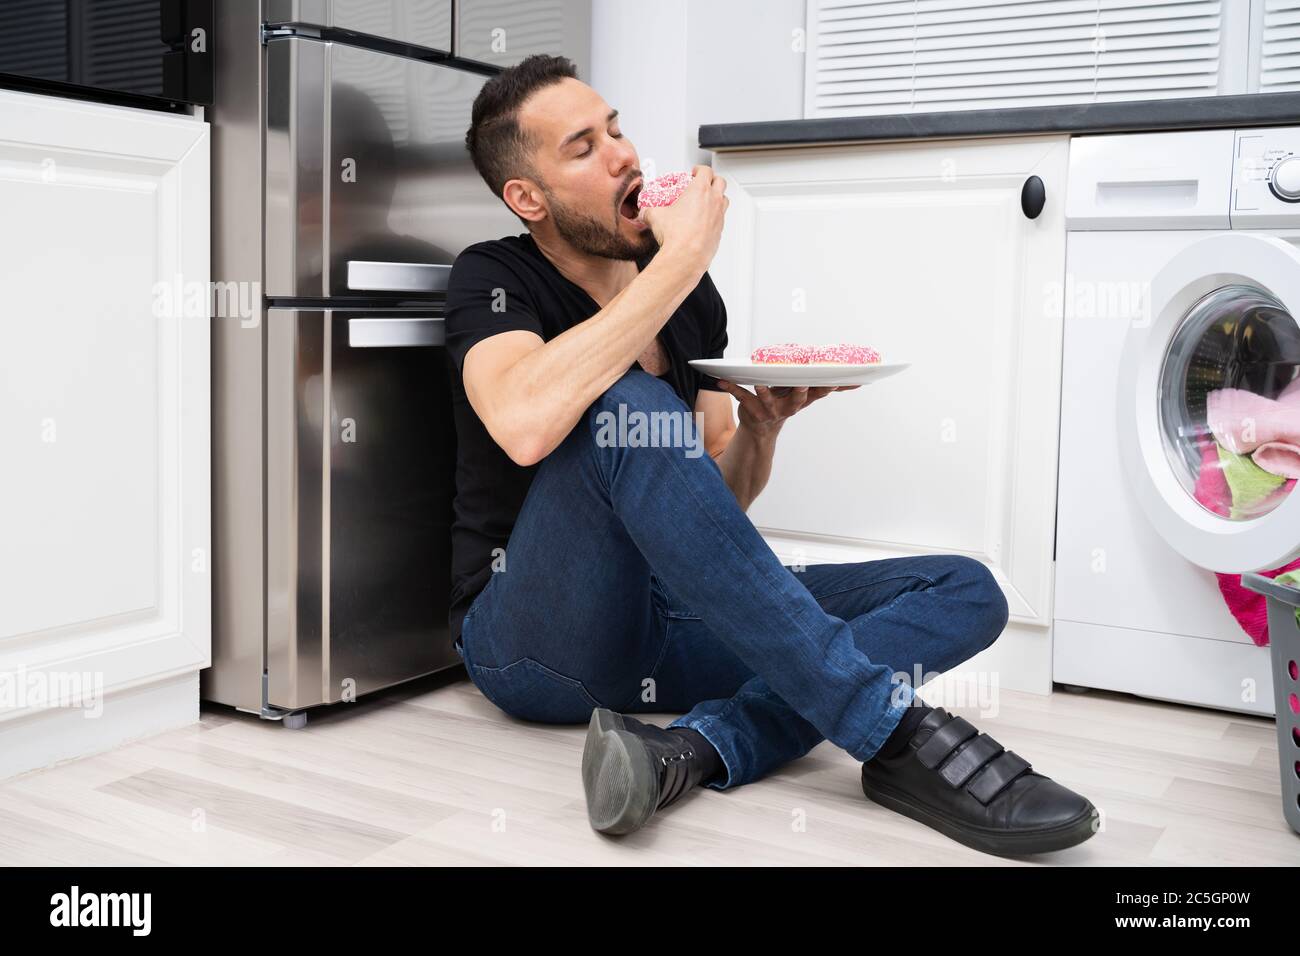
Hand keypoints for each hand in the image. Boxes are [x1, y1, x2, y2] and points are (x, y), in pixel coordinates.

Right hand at [640, 165, 727, 274]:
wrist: (686, 257)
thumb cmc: (676, 236)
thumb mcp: (655, 216)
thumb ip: (650, 210)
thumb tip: (645, 212)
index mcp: (700, 190)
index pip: (705, 171)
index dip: (700, 169)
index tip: (695, 172)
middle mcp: (713, 201)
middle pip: (720, 182)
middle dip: (712, 180)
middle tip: (703, 183)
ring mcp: (719, 216)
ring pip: (724, 199)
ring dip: (717, 197)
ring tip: (707, 201)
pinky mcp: (719, 231)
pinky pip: (720, 219)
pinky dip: (714, 216)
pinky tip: (704, 222)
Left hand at [713, 380, 860, 434]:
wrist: (760, 431)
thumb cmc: (782, 404)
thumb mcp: (803, 395)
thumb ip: (822, 385)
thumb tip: (850, 375)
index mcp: (802, 399)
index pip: (819, 392)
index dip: (828, 387)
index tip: (837, 379)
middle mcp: (789, 407)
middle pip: (797, 400)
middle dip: (799, 392)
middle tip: (801, 384)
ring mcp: (771, 411)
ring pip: (768, 400)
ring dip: (764, 391)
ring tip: (760, 382)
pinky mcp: (753, 412)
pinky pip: (742, 398)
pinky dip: (733, 389)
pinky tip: (723, 382)